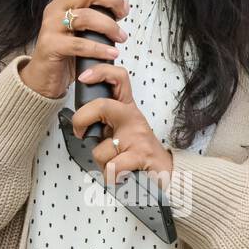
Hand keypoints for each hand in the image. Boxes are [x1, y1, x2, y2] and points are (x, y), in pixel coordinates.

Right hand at [19, 0, 127, 97]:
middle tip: (123, 12)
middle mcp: (54, 9)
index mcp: (62, 0)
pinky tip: (112, 53)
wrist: (43, 76)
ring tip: (121, 37)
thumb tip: (122, 5)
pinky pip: (80, 44)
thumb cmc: (66, 51)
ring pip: (86, 17)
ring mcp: (51, 26)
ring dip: (109, 27)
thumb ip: (98, 14)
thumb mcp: (81, 28)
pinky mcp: (51, 45)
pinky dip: (100, 49)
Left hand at [70, 62, 173, 184]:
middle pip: (102, 106)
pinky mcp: (140, 155)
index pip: (118, 78)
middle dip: (82, 120)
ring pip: (102, 148)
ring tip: (114, 164)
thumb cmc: (140, 152)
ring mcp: (137, 136)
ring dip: (102, 163)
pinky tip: (119, 176)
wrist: (167, 173)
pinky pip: (112, 166)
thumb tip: (82, 124)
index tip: (83, 77)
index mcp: (126, 108)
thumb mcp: (122, 130)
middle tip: (80, 133)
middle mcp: (132, 118)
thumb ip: (105, 122)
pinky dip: (110, 176)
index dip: (100, 72)